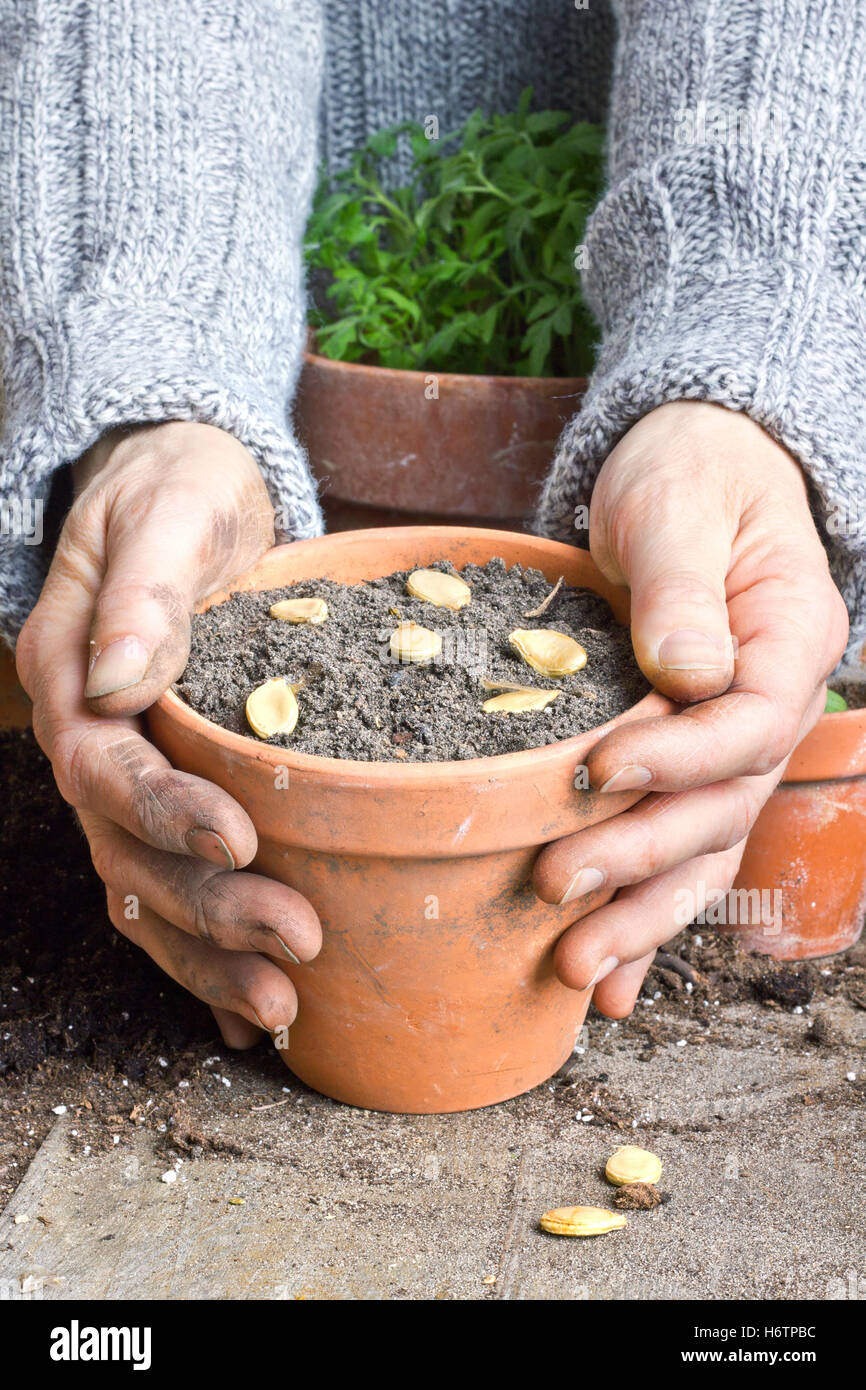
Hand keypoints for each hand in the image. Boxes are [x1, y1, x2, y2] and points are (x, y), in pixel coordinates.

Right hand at [16, 422, 320, 1048]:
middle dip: (209, 909)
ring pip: (145, 888)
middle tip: (296, 949)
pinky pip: (172, 884)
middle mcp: (90, 740)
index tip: (242, 838)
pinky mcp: (168, 792)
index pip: (105, 766)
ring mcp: (126, 775)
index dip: (165, 811)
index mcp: (71, 675)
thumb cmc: (180, 487)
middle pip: (127, 851)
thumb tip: (119, 674)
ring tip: (283, 1008)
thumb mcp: (170, 509)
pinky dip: (205, 953)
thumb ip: (145, 589)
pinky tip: (249, 1010)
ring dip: (207, 957)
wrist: (188, 493)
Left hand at [534, 401, 848, 1014]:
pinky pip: (676, 849)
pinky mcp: (687, 766)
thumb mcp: (678, 505)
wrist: (691, 475)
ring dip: (641, 914)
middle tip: (557, 888)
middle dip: (640, 857)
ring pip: (701, 850)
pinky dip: (644, 913)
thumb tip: (689, 672)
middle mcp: (773, 708)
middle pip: (721, 807)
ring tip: (575, 969)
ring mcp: (733, 747)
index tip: (598, 771)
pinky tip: (606, 980)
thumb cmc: (688, 475)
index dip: (678, 758)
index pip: (748, 725)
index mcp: (789, 641)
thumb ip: (682, 586)